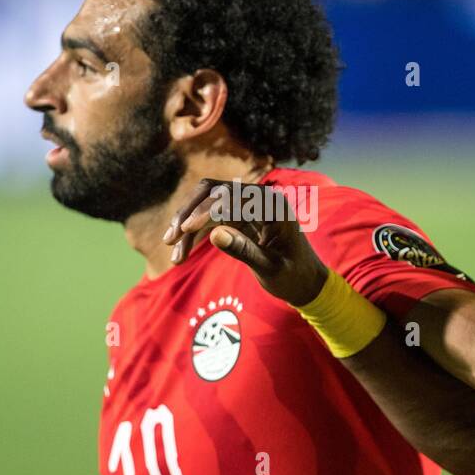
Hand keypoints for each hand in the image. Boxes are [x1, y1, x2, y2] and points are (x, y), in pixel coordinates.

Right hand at [163, 177, 327, 306]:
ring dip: (187, 225)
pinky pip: (209, 218)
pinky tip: (181, 254)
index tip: (184, 230)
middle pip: (214, 192)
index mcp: (273, 205)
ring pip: (206, 204)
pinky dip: (194, 235)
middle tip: (169, 239)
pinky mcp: (238, 216)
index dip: (206, 212)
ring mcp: (247, 205)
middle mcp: (259, 198)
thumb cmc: (293, 277)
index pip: (232, 197)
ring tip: (174, 255)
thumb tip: (214, 235)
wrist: (305, 283)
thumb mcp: (271, 269)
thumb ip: (244, 251)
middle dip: (188, 214)